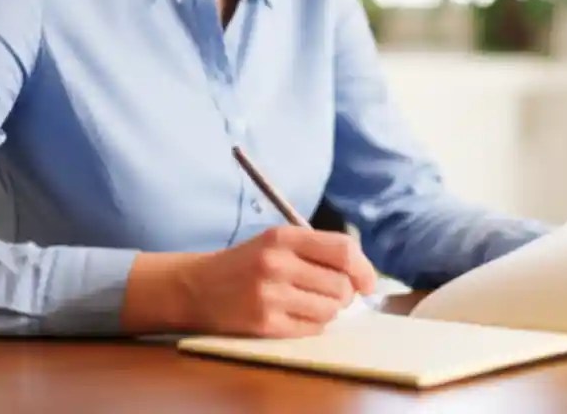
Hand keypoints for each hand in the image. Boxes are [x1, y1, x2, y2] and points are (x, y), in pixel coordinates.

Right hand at [121, 226, 376, 336]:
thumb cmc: (247, 263)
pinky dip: (312, 325)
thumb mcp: (277, 242)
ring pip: (330, 309)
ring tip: (310, 303)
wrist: (197, 287)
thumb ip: (318, 250)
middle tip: (333, 294)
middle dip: (345, 294)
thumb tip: (363, 276)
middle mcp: (276, 263)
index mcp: (284, 237)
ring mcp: (269, 295)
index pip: (343, 250)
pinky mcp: (263, 323)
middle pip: (340, 284)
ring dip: (329, 310)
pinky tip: (295, 315)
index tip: (368, 283)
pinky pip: (311, 328)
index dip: (364, 269)